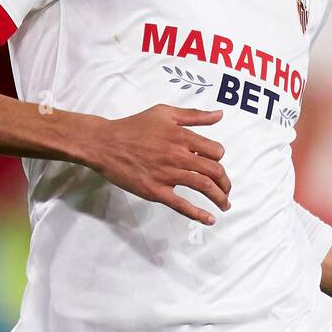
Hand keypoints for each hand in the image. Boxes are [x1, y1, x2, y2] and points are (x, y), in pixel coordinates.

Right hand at [80, 105, 229, 224]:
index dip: (220, 158)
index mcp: (182, 136)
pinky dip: (198, 214)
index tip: (216, 163)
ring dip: (219, 198)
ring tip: (224, 204)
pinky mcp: (156, 191)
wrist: (105, 144)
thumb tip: (219, 115)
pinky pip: (181, 205)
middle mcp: (178, 155)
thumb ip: (194, 115)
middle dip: (225, 183)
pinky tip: (209, 219)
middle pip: (214, 171)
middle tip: (226, 189)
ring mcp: (167, 174)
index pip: (215, 151)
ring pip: (203, 187)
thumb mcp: (165, 113)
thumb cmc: (134, 126)